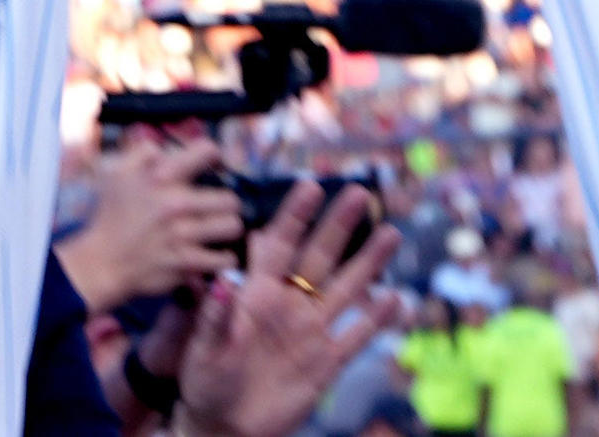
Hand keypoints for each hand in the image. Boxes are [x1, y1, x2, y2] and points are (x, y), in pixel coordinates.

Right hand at [57, 131, 244, 310]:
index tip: (213, 164)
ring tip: (219, 228)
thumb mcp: (119, 173)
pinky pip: (223, 259)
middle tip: (219, 206)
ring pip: (232, 226)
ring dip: (227, 227)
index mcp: (162, 177)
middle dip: (226, 201)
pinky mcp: (185, 263)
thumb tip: (165, 147)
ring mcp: (183, 236)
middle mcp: (176, 204)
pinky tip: (215, 252)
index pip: (206, 151)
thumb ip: (143, 151)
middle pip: (230, 198)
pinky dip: (222, 257)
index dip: (213, 155)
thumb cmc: (113, 216)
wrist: (103, 261)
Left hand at [166, 182, 403, 436]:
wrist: (224, 425)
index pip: (279, 244)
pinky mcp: (325, 363)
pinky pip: (354, 336)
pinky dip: (375, 319)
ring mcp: (310, 332)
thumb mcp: (202, 349)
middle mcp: (289, 304)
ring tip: (390, 233)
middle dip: (338, 225)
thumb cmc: (206, 381)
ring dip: (368, 262)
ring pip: (345, 289)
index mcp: (257, 293)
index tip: (310, 185)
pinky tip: (396, 299)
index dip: (294, 215)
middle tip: (357, 193)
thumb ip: (215, 317)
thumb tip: (222, 280)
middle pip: (319, 257)